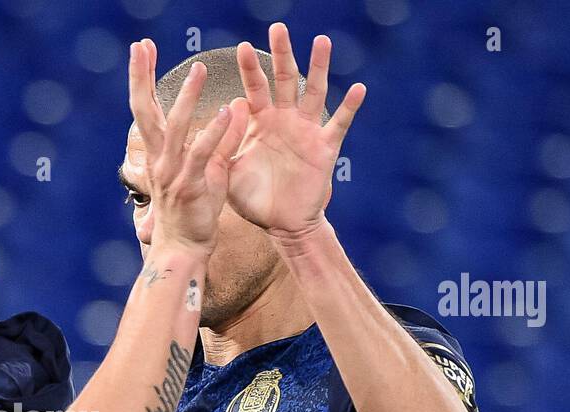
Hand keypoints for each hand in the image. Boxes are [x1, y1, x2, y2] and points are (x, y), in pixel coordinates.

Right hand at [128, 39, 247, 255]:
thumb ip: (222, 139)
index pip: (148, 108)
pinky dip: (214, 133)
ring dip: (186, 98)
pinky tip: (224, 112)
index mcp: (161, 154)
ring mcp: (171, 173)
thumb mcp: (210, 170)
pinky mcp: (188, 187)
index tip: (141, 49)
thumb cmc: (194, 213)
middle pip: (145, 111)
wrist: (184, 251)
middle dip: (141, 77)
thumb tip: (234, 108)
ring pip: (175, 129)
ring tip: (198, 69)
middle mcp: (159, 159)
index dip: (142, 78)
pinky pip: (201, 155)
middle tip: (140, 46)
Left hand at [226, 25, 365, 238]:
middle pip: (284, 80)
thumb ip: (221, 148)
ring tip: (321, 41)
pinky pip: (339, 124)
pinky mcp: (325, 148)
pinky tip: (358, 88)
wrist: (282, 225)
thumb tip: (211, 119)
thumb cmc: (254, 199)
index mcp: (260, 123)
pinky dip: (349, 108)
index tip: (242, 46)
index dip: (249, 69)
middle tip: (278, 28)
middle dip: (282, 54)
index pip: (254, 89)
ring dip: (318, 67)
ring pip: (314, 92)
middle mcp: (285, 120)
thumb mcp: (228, 173)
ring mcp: (306, 131)